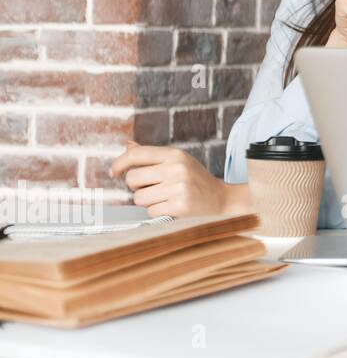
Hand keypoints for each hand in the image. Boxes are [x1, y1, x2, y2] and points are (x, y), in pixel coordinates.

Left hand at [109, 142, 238, 217]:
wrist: (220, 198)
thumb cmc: (195, 179)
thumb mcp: (177, 161)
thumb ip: (152, 155)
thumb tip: (127, 145)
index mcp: (175, 154)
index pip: (137, 154)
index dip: (119, 163)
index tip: (114, 172)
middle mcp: (176, 168)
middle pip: (132, 178)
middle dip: (136, 186)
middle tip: (150, 187)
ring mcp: (179, 188)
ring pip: (139, 197)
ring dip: (146, 201)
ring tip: (163, 197)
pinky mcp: (180, 206)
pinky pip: (150, 211)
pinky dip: (156, 211)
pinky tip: (170, 206)